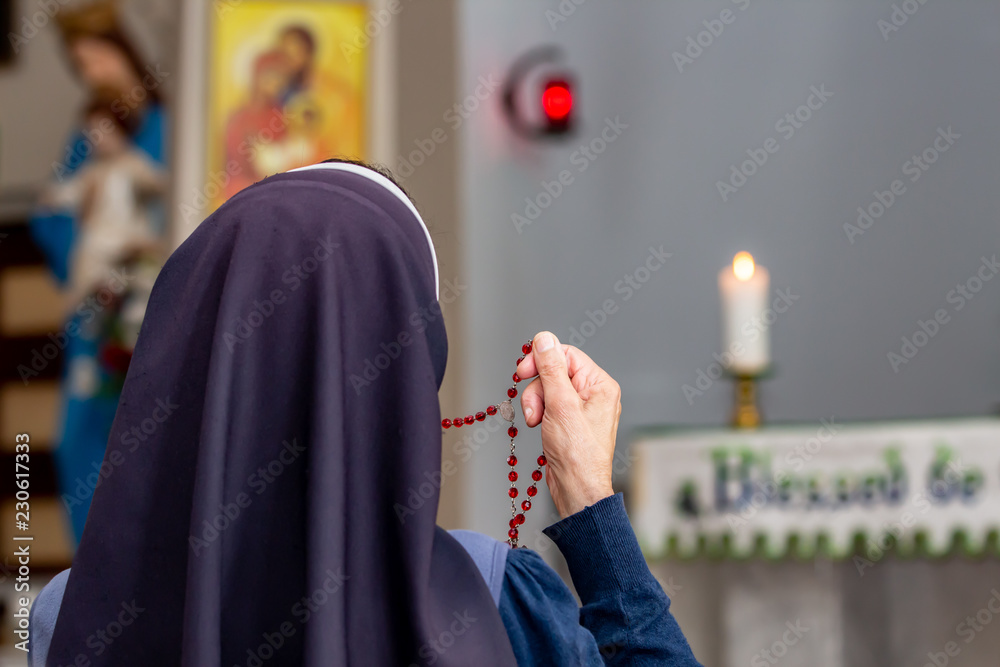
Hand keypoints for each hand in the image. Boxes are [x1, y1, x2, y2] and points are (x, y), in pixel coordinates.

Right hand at [516, 331, 620, 518]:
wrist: (577, 489)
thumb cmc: (577, 453)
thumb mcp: (561, 404)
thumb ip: (551, 369)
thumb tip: (544, 339)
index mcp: (600, 384)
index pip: (566, 354)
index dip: (541, 360)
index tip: (522, 371)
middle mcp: (593, 394)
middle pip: (554, 372)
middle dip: (537, 389)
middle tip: (533, 408)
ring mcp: (581, 408)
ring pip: (547, 389)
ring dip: (535, 403)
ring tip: (536, 422)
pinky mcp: (568, 422)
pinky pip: (548, 405)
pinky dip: (538, 413)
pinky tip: (538, 427)